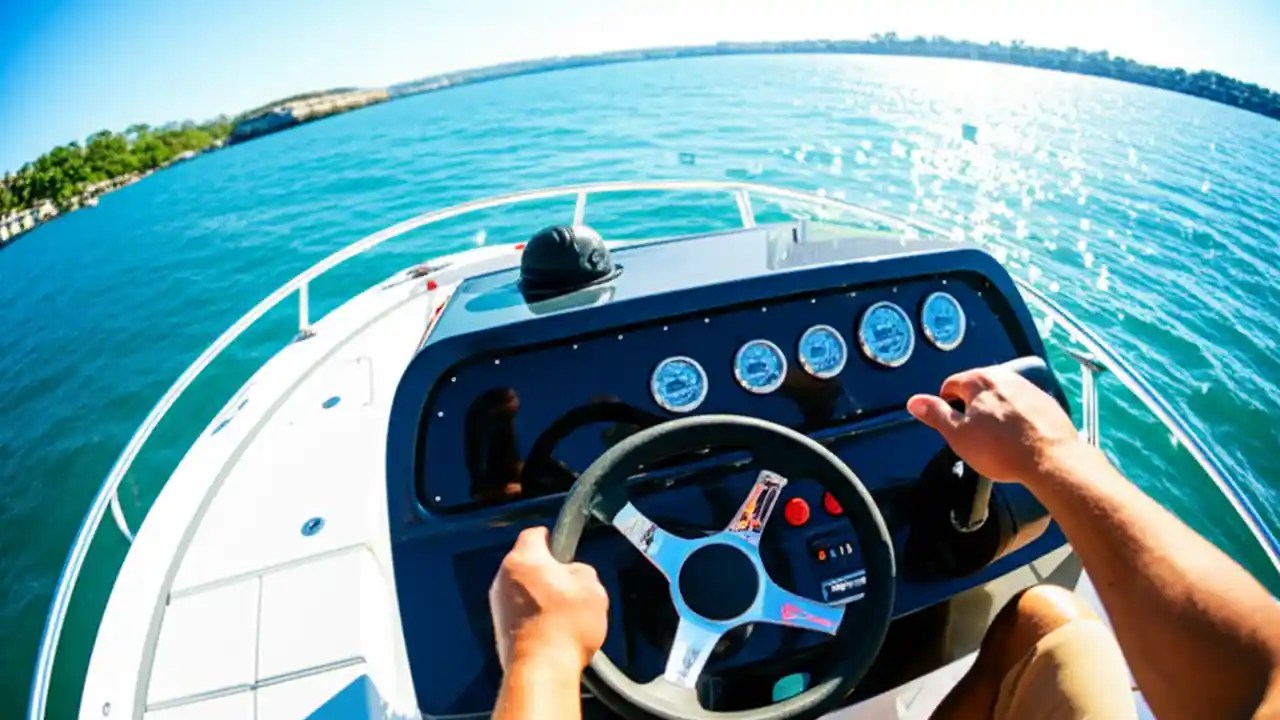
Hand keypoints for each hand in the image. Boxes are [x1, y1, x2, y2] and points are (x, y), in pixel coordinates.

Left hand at [489, 526, 608, 673]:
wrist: (542, 669)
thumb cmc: (565, 626)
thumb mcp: (592, 587)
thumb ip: (582, 570)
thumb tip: (573, 573)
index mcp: (524, 559)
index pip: (534, 534)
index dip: (552, 538)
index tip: (562, 546)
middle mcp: (503, 578)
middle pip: (526, 563)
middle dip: (547, 571)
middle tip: (570, 585)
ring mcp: (498, 605)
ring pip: (521, 589)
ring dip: (538, 596)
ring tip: (563, 613)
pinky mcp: (499, 629)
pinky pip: (518, 613)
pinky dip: (532, 617)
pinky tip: (551, 630)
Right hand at [906, 365, 1082, 484]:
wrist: (1051, 460)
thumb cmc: (1002, 449)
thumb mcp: (958, 435)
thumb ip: (935, 414)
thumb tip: (914, 401)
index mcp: (980, 380)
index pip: (950, 385)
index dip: (946, 406)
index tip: (953, 425)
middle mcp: (1005, 376)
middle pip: (977, 389)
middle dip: (972, 408)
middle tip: (975, 435)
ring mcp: (1029, 388)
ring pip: (1002, 396)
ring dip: (996, 412)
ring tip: (999, 439)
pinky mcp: (1047, 402)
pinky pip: (1023, 406)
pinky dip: (1018, 418)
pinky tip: (1019, 439)